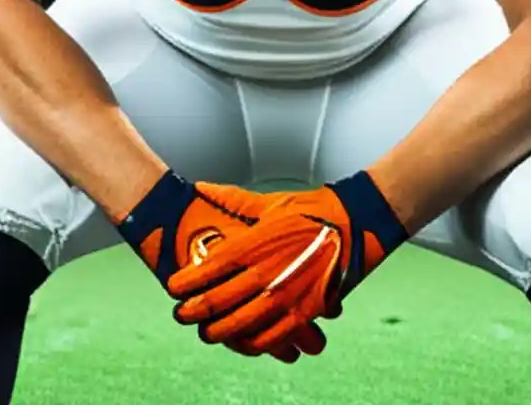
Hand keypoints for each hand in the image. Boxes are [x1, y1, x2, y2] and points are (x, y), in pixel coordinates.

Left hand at [115, 172, 326, 362]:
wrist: (358, 222)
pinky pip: (271, 337)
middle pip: (216, 302)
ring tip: (206, 333)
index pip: (208, 269)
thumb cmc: (312, 210)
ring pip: (239, 325)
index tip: (173, 288)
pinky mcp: (305, 312)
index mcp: (254, 245)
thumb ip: (231, 199)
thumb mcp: (270, 202)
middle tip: (181, 315)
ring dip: (218, 332)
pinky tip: (242, 342)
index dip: (185, 283)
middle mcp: (265, 273)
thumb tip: (200, 187)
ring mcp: (285, 295)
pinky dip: (252, 343)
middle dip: (193, 312)